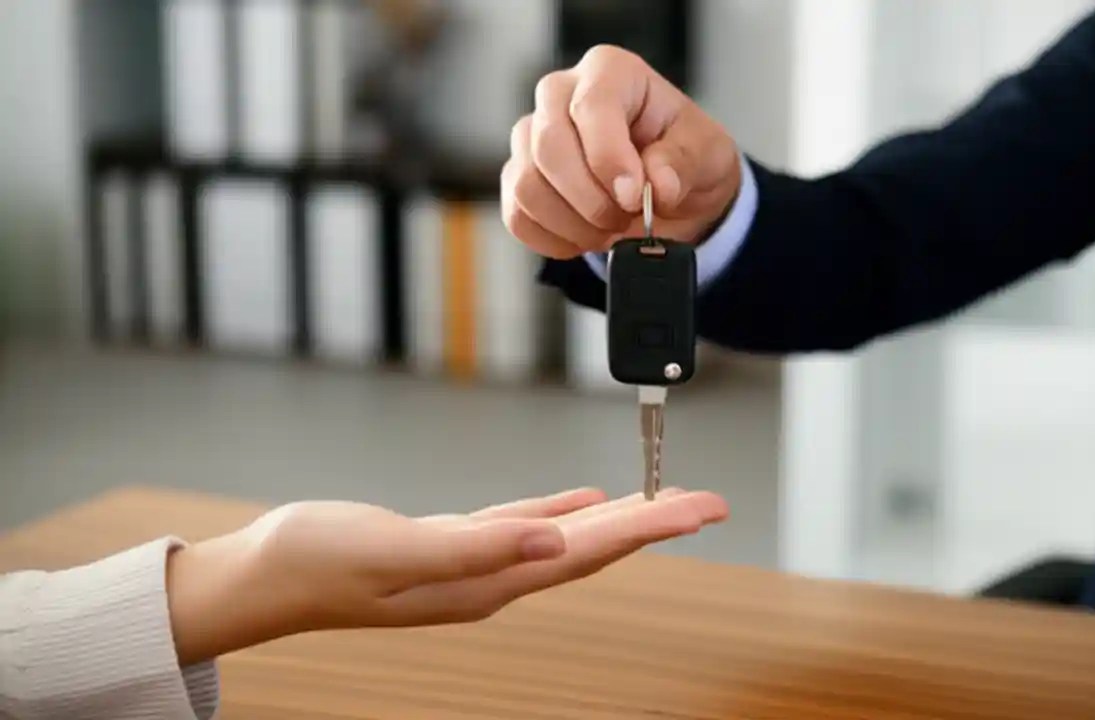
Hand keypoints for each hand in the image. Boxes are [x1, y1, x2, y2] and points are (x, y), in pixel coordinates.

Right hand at [166, 487, 727, 664]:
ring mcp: (476, 564)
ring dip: (619, 519)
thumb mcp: (394, 551)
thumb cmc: (317, 563)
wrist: (264, 576)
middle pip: (594, 547)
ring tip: (665, 501)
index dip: (650, 528)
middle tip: (709, 502)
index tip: (701, 509)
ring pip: (567, 536)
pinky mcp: (452, 544)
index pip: (589, 552)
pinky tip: (583, 501)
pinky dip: (561, 510)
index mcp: (488, 584)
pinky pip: (526, 525)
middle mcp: (494, 580)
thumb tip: (557, 546)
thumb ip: (478, 549)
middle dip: (655, 523)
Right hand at [502, 45, 741, 258]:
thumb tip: (658, 183)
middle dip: (591, 199)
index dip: (608, 158)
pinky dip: (553, 239)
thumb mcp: (708, 153)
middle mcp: (561, 95)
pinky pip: (517, 214)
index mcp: (611, 72)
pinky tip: (584, 238)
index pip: (592, 105)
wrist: (668, 190)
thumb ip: (685, 161)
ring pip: (528, 184)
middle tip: (626, 218)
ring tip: (610, 229)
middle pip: (549, 145)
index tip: (633, 196)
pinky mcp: (519, 176)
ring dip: (573, 223)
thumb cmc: (683, 155)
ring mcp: (532, 136)